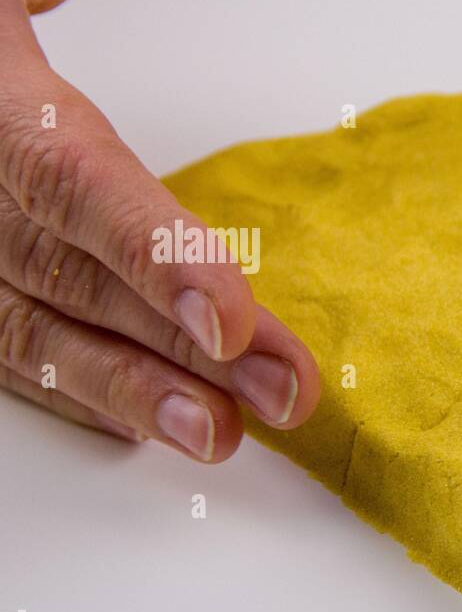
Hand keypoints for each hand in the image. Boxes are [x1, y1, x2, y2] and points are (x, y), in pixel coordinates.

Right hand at [0, 0, 319, 460]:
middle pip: (70, 276)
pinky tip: (154, 418)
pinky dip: (78, 386)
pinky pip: (6, 344)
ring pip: (32, 330)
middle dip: (178, 348)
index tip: (232, 317)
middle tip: (284, 393)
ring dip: (133, 391)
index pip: (65, 175)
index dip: (150, 251)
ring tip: (226, 436)